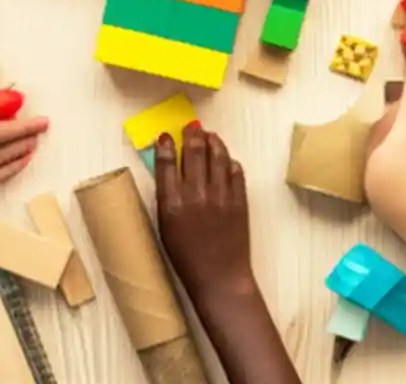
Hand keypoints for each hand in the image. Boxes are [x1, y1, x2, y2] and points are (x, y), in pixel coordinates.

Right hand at [155, 124, 251, 293]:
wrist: (219, 278)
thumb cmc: (186, 258)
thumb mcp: (166, 228)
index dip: (165, 145)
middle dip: (192, 135)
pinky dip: (229, 161)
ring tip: (209, 135)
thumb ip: (167, 199)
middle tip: (191, 127)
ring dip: (213, 142)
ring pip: (217, 156)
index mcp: (172, 204)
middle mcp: (196, 195)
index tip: (165, 136)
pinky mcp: (240, 200)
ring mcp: (220, 196)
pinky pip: (236, 171)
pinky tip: (226, 158)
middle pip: (194, 152)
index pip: (166, 163)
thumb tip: (168, 171)